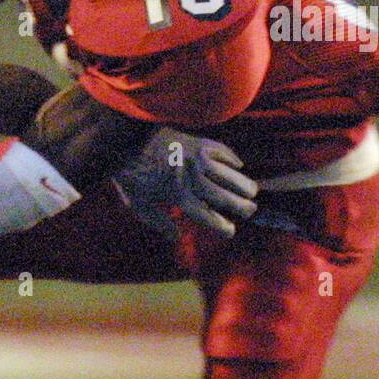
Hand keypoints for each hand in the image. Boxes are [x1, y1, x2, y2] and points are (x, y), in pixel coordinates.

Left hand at [112, 129, 257, 238]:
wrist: (126, 140)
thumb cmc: (132, 176)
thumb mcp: (139, 205)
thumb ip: (159, 223)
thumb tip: (176, 238)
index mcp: (178, 196)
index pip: (206, 217)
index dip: (221, 226)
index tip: (230, 231)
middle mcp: (191, 178)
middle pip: (222, 197)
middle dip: (240, 206)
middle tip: (250, 210)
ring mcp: (195, 158)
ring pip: (227, 174)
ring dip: (242, 184)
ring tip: (252, 191)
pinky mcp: (196, 142)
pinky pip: (221, 150)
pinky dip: (232, 158)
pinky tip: (239, 165)